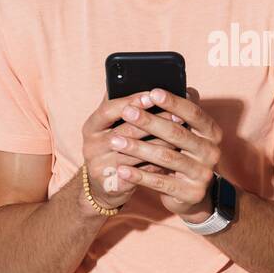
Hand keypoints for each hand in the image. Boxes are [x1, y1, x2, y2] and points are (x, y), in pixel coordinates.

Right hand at [80, 91, 177, 210]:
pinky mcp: (112, 184)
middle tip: (178, 115)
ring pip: (136, 152)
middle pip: (126, 130)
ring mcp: (100, 166)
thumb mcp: (114, 125)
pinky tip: (174, 157)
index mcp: (92, 126)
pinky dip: (158, 164)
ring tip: (181, 135)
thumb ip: (128, 106)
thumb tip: (154, 85)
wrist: (104, 186)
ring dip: (161, 143)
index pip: (109, 109)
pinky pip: (140, 172)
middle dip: (155, 122)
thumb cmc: (115, 147)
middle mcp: (91, 145)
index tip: (153, 94)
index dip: (131, 101)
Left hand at [107, 86, 222, 221]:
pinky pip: (160, 182)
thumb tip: (156, 87)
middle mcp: (211, 152)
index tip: (152, 92)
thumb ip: (177, 113)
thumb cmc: (184, 155)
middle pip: (177, 133)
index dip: (173, 102)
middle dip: (150, 122)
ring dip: (138, 148)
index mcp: (211, 132)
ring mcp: (202, 174)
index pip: (194, 113)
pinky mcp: (190, 193)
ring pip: (166, 158)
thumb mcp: (186, 134)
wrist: (194, 195)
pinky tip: (122, 169)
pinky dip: (139, 176)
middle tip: (127, 112)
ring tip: (115, 140)